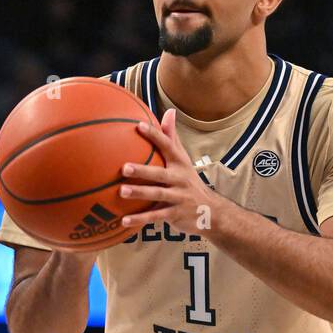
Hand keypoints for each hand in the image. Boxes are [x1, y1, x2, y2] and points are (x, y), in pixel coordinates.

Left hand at [119, 110, 223, 235]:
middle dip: (142, 171)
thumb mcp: (183, 160)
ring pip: (157, 194)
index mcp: (180, 163)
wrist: (211, 212)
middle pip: (159, 173)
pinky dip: (140, 219)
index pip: (167, 145)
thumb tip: (170, 111)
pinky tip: (124, 221)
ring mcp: (178, 197)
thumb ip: (173, 138)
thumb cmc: (189, 182)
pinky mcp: (175, 214)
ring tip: (121, 192)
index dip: (154, 135)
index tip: (138, 126)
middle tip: (124, 168)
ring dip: (139, 193)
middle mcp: (180, 179)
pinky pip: (155, 217)